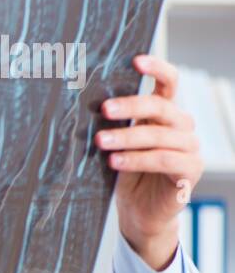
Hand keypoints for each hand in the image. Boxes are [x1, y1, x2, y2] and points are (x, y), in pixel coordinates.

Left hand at [96, 55, 202, 270]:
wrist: (140, 212)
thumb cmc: (125, 172)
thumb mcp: (116, 144)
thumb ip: (112, 124)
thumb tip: (83, 103)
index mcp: (165, 113)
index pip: (169, 82)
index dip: (157, 69)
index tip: (136, 60)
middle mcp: (182, 126)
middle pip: (161, 107)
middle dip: (131, 106)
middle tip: (103, 110)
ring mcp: (190, 148)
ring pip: (159, 135)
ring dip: (127, 138)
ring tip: (100, 143)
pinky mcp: (190, 171)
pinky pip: (164, 160)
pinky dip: (137, 159)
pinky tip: (115, 162)